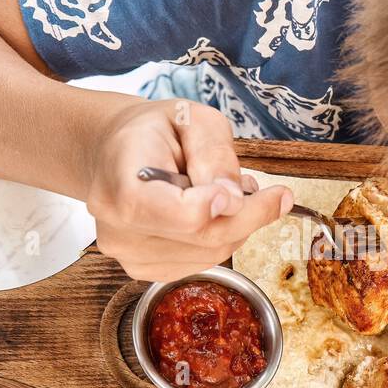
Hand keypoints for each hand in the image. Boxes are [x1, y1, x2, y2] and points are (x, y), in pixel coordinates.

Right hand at [85, 99, 292, 280]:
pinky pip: (200, 264)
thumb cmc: (151, 132)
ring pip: (209, 255)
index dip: (221, 205)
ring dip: (235, 227)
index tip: (243, 187)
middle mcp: (117, 228)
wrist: (113, 152)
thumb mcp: (190, 117)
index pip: (183, 215)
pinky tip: (212, 215)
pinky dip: (218, 241)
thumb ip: (214, 154)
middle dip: (249, 216)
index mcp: (122, 184)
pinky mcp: (142, 269)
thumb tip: (233, 198)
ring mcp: (127, 255)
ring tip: (230, 195)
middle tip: (274, 195)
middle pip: (205, 238)